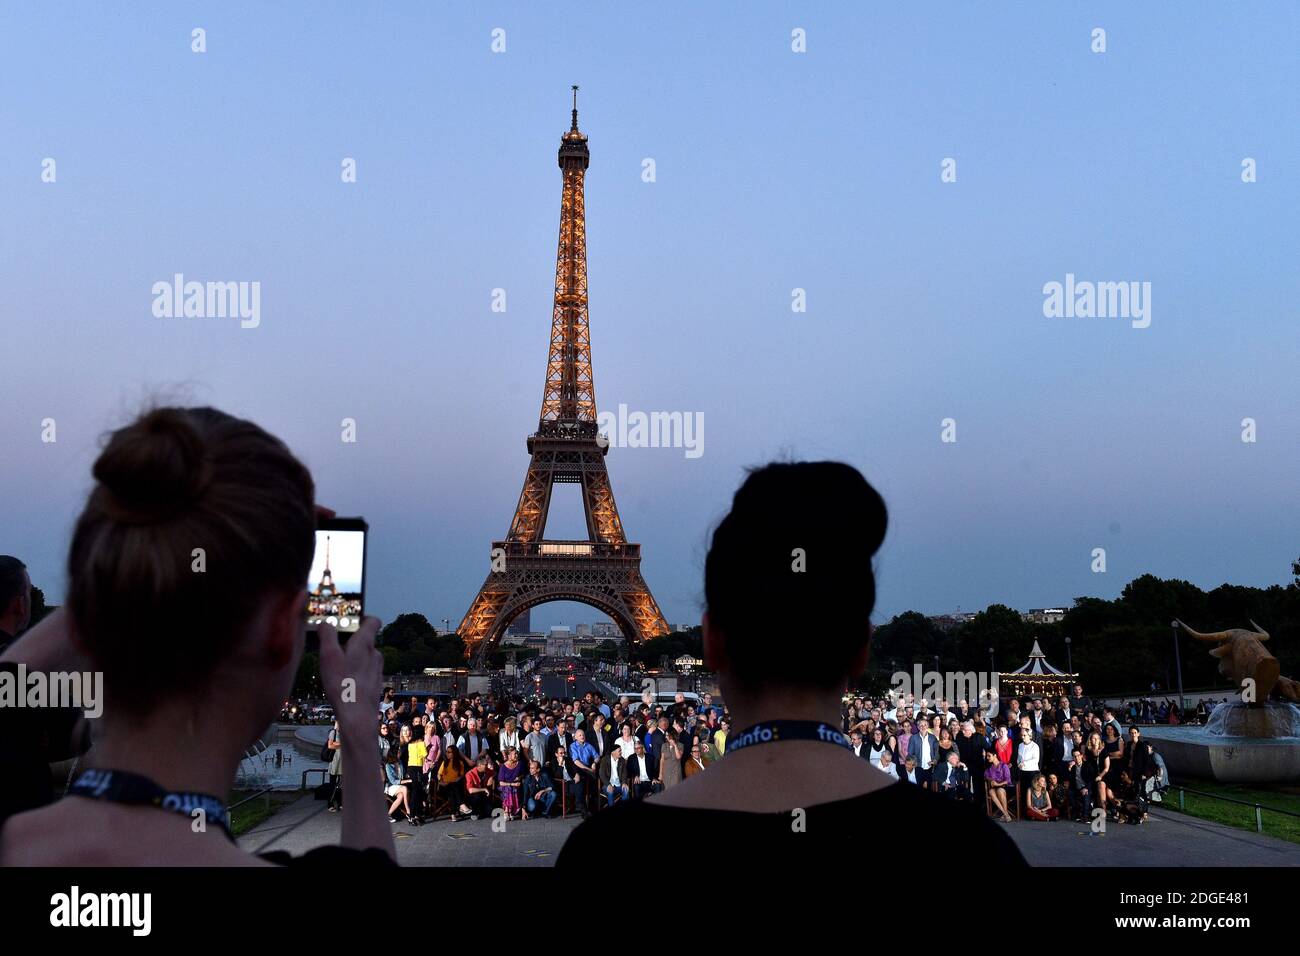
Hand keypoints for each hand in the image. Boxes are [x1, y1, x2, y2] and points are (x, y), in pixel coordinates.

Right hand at [319, 616, 382, 734]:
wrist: (357, 715)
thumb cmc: (342, 684)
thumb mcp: (328, 656)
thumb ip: (327, 636)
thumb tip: (326, 623)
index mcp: (365, 643)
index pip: (373, 620)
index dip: (362, 617)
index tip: (349, 621)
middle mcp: (375, 653)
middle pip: (366, 639)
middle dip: (351, 641)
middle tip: (333, 647)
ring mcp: (377, 669)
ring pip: (365, 656)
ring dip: (352, 658)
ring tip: (335, 667)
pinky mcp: (375, 683)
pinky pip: (365, 671)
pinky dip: (355, 671)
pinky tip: (343, 682)